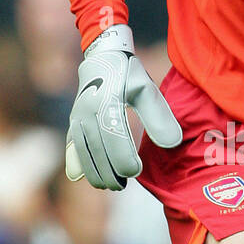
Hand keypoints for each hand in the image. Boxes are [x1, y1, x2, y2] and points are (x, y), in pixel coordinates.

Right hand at [65, 24, 181, 189]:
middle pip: (97, 149)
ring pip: (83, 151)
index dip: (124, 158)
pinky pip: (71, 146)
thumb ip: (160, 117)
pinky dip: (76, 163)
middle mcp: (87, 110)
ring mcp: (76, 117)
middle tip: (123, 185)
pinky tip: (80, 177)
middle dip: (110, 171)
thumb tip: (173, 144)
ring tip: (110, 185)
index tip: (137, 171)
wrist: (102, 59)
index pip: (114, 137)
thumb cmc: (129, 76)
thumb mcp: (147, 89)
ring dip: (94, 172)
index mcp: (108, 100)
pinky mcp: (72, 122)